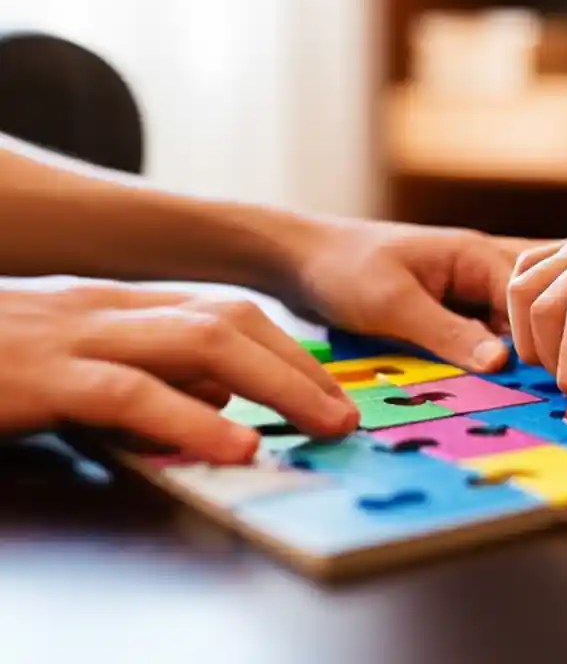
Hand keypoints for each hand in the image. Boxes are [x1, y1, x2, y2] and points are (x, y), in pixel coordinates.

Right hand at [0, 285, 357, 462]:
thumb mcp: (76, 363)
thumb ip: (149, 376)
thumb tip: (223, 409)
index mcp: (119, 304)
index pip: (225, 310)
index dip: (287, 351)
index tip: (330, 390)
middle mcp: (109, 308)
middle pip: (230, 319)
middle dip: (299, 367)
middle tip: (344, 415)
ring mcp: (76, 334)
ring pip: (201, 340)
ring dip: (275, 384)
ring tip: (321, 427)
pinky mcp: (40, 374)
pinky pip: (132, 391)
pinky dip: (191, 418)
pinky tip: (234, 445)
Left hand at [290, 220, 542, 371]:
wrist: (294, 261)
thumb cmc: (342, 270)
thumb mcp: (394, 304)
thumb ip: (448, 332)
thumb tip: (502, 364)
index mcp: (474, 256)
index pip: (530, 300)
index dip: (539, 340)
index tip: (539, 381)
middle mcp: (476, 273)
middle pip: (522, 316)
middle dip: (527, 352)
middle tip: (531, 393)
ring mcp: (461, 294)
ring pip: (500, 333)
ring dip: (499, 361)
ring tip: (507, 396)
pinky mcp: (443, 314)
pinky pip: (473, 341)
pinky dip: (475, 362)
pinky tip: (478, 390)